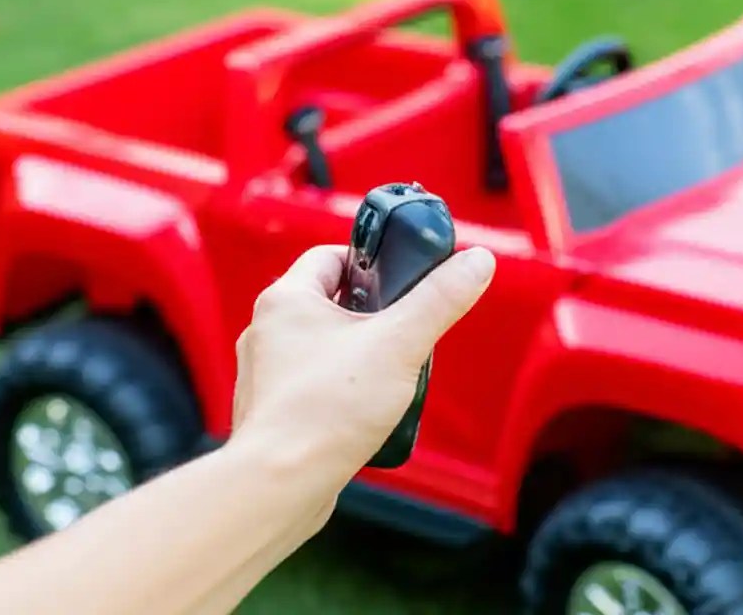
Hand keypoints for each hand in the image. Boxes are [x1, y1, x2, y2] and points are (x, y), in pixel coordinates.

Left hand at [229, 245, 495, 495]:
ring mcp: (266, 376)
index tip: (406, 279)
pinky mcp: (273, 415)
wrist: (278, 486)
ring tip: (393, 378)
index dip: (373, 262)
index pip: (331, 256)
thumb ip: (440, 300)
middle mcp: (267, 333)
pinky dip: (342, 394)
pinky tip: (367, 414)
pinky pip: (315, 389)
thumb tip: (477, 261)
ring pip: (324, 349)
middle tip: (408, 333)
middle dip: (374, 316)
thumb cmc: (326, 410)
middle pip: (332, 304)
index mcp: (286, 300)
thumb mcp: (399, 345)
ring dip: (359, 357)